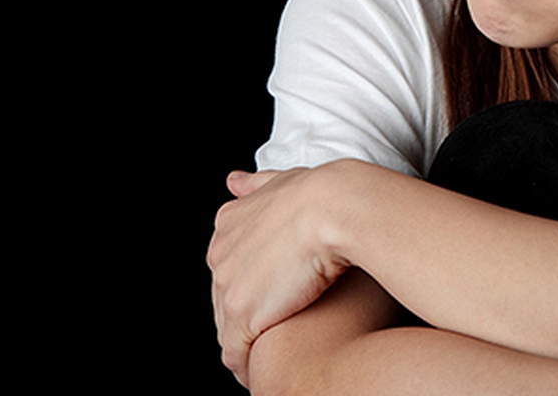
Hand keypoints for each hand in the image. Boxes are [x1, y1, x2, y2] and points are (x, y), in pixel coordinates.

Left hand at [207, 167, 350, 387]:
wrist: (338, 208)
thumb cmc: (325, 193)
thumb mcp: (284, 181)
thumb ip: (258, 186)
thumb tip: (234, 181)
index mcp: (228, 225)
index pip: (231, 267)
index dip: (252, 286)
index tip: (273, 299)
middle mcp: (219, 255)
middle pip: (224, 299)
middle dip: (245, 319)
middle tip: (274, 335)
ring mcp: (227, 287)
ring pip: (227, 329)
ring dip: (245, 347)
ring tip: (268, 363)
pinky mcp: (242, 316)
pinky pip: (235, 353)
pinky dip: (247, 368)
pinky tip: (266, 376)